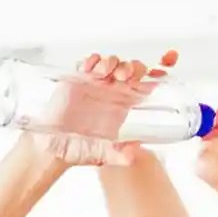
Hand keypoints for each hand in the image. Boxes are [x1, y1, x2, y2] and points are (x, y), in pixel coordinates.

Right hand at [27, 50, 179, 166]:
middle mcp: (112, 94)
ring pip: (112, 63)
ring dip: (113, 62)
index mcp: (124, 107)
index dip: (157, 73)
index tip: (168, 61)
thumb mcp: (100, 156)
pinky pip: (89, 63)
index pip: (146, 85)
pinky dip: (93, 60)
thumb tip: (133, 155)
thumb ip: (117, 156)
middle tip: (124, 75)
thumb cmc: (75, 151)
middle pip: (132, 69)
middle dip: (132, 67)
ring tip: (105, 73)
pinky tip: (91, 69)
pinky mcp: (77, 80)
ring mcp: (95, 85)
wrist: (49, 148)